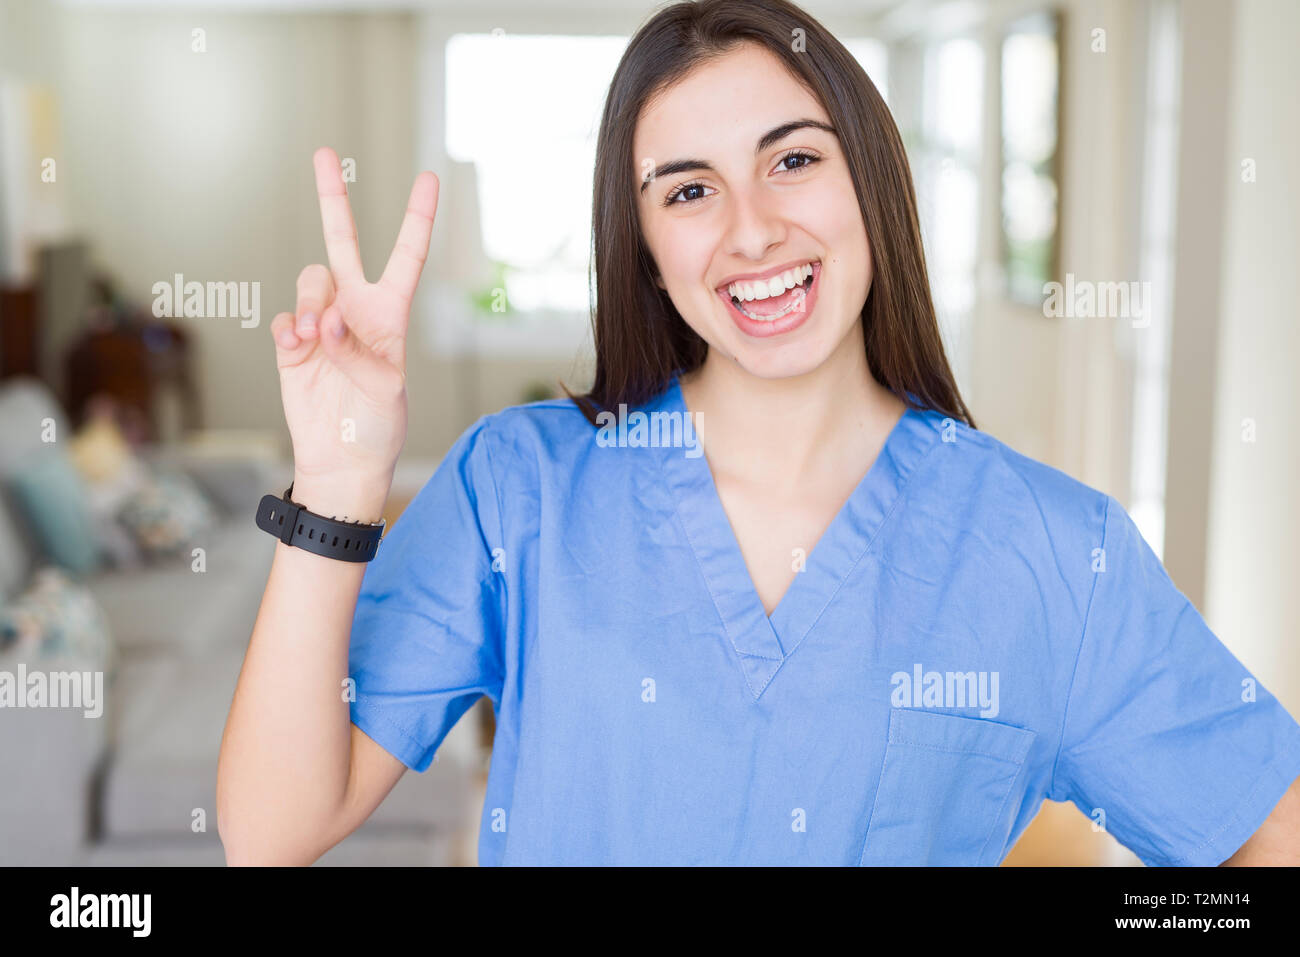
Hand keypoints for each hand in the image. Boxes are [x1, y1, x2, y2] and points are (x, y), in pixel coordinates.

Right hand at [270, 148, 438, 489]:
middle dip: (331, 198)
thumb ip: (356, 349)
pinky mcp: (292, 342)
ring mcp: (320, 323)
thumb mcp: (385, 389)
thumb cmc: (377, 426)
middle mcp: (355, 309)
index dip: (417, 217)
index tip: (429, 177)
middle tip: (323, 153)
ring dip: (314, 303)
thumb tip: (326, 319)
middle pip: (341, 242)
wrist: (339, 461)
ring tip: (321, 339)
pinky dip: (291, 331)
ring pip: (310, 281)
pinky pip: (285, 318)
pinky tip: (300, 352)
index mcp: (390, 315)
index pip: (406, 256)